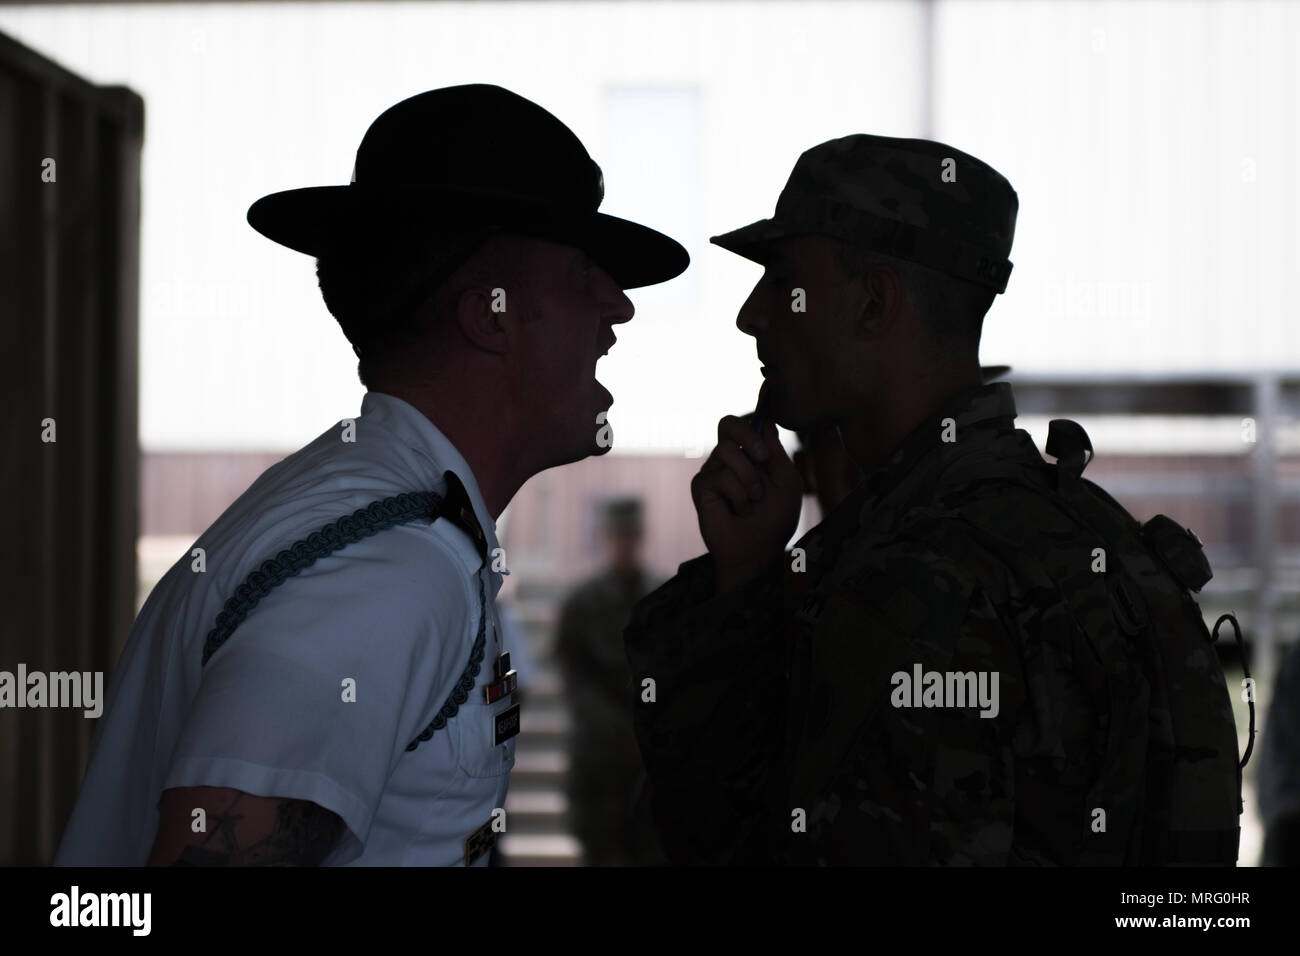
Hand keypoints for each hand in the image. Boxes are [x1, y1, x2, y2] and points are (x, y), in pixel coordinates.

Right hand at [691, 409, 802, 594]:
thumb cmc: (775, 518)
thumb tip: (765, 420)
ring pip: (726, 451)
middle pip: (728, 424)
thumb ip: (775, 450)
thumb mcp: (786, 480)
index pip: (751, 422)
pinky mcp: (701, 486)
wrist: (759, 550)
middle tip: (764, 459)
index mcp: (753, 454)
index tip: (770, 383)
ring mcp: (714, 471)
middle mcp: (731, 458)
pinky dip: (737, 494)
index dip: (759, 405)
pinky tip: (739, 509)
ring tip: (754, 500)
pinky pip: (719, 475)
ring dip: (748, 479)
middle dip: (747, 435)